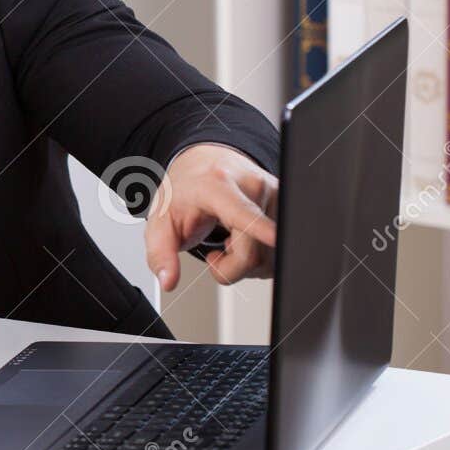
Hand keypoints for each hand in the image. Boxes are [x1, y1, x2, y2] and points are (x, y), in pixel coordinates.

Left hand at [143, 144, 277, 292]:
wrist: (203, 167)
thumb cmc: (185, 192)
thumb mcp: (160, 221)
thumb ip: (160, 254)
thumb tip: (167, 282)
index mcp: (217, 186)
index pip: (243, 213)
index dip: (260, 228)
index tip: (274, 236)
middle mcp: (253, 186)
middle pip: (254, 253)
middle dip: (231, 268)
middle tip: (215, 255)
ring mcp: (275, 195)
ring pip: (272, 256)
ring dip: (249, 263)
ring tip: (231, 242)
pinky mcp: (289, 205)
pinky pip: (282, 249)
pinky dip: (263, 255)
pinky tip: (248, 241)